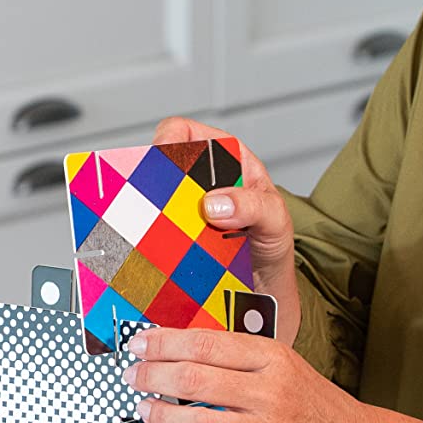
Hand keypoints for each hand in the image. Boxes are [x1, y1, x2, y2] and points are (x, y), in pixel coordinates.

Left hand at [126, 325, 368, 422]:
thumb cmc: (316, 407)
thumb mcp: (285, 366)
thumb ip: (238, 358)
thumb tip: (180, 350)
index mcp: (274, 359)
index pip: (205, 344)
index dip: (163, 343)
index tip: (141, 345)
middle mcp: (272, 394)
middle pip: (194, 379)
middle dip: (152, 377)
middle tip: (135, 377)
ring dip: (161, 416)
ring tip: (147, 410)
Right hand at [150, 117, 301, 334]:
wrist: (268, 289)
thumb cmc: (273, 243)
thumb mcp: (276, 222)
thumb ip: (255, 207)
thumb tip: (214, 203)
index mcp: (224, 160)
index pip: (186, 134)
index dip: (169, 139)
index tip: (161, 161)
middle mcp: (198, 182)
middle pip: (159, 168)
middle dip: (150, 184)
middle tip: (151, 206)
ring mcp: (181, 212)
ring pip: (150, 204)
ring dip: (146, 219)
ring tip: (151, 237)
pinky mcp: (172, 240)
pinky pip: (152, 235)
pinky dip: (149, 244)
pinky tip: (154, 256)